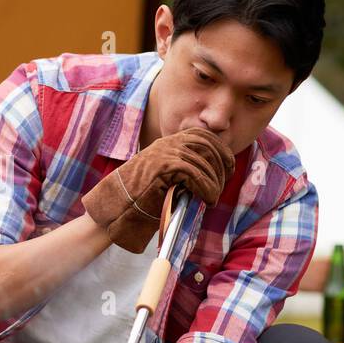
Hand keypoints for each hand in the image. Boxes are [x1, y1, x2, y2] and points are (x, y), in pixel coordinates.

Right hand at [81, 126, 234, 252]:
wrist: (115, 207)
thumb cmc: (140, 199)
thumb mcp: (166, 178)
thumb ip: (184, 170)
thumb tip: (213, 176)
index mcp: (168, 143)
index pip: (203, 135)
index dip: (221, 151)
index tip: (228, 169)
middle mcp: (167, 143)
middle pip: (208, 145)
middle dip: (222, 165)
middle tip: (221, 186)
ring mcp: (164, 153)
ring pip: (203, 161)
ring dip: (214, 182)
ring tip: (212, 198)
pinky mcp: (163, 166)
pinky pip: (195, 174)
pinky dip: (206, 188)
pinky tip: (207, 199)